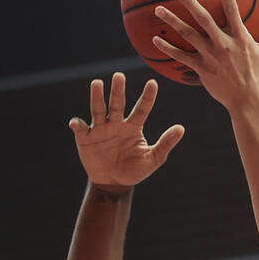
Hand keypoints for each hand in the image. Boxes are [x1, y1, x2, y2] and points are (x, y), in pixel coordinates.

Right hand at [69, 75, 184, 192]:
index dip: (147, 97)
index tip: (153, 83)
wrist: (113, 184)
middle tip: (119, 76)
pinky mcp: (86, 138)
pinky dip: (78, 124)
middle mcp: (116, 123)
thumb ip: (165, 144)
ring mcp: (100, 129)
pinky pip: (81, 128)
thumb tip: (181, 128)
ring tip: (97, 83)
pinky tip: (77, 123)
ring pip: (99, 109)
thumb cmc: (134, 170)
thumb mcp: (152, 159)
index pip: (142, 109)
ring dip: (97, 97)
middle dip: (118, 90)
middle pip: (118, 104)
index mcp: (133, 127)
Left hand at [152, 0, 258, 112]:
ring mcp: (211, 58)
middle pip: (203, 19)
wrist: (250, 103)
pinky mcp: (203, 70)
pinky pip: (182, 58)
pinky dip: (168, 49)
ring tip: (158, 9)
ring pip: (188, 36)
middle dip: (189, 2)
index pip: (232, 10)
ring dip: (172, 22)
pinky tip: (154, 41)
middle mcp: (224, 45)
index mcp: (241, 38)